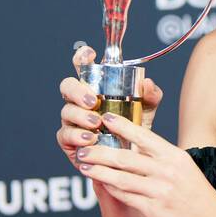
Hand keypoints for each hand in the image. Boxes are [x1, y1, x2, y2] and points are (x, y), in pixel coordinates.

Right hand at [56, 45, 163, 197]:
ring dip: (80, 116)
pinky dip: (77, 136)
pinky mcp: (68, 141)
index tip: (89, 54)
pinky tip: (90, 139)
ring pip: (66, 111)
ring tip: (96, 124)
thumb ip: (150, 96)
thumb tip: (147, 83)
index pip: (83, 67)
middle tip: (93, 100)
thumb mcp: (146, 111)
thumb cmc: (134, 130)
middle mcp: (80, 101)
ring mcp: (72, 120)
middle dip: (77, 90)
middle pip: (67, 86)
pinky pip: (65, 135)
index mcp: (96, 88)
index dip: (82, 57)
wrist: (130, 162)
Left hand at [74, 111, 215, 216]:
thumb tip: (138, 148)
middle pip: (125, 157)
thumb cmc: (201, 198)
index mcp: (175, 157)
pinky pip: (126, 197)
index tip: (104, 118)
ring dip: (98, 170)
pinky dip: (111, 190)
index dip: (121, 126)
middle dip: (99, 151)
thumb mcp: (186, 170)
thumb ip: (163, 159)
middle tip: (82, 147)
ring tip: (83, 165)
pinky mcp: (155, 212)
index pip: (144, 136)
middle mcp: (167, 171)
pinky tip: (101, 185)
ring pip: (120, 177)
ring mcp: (161, 192)